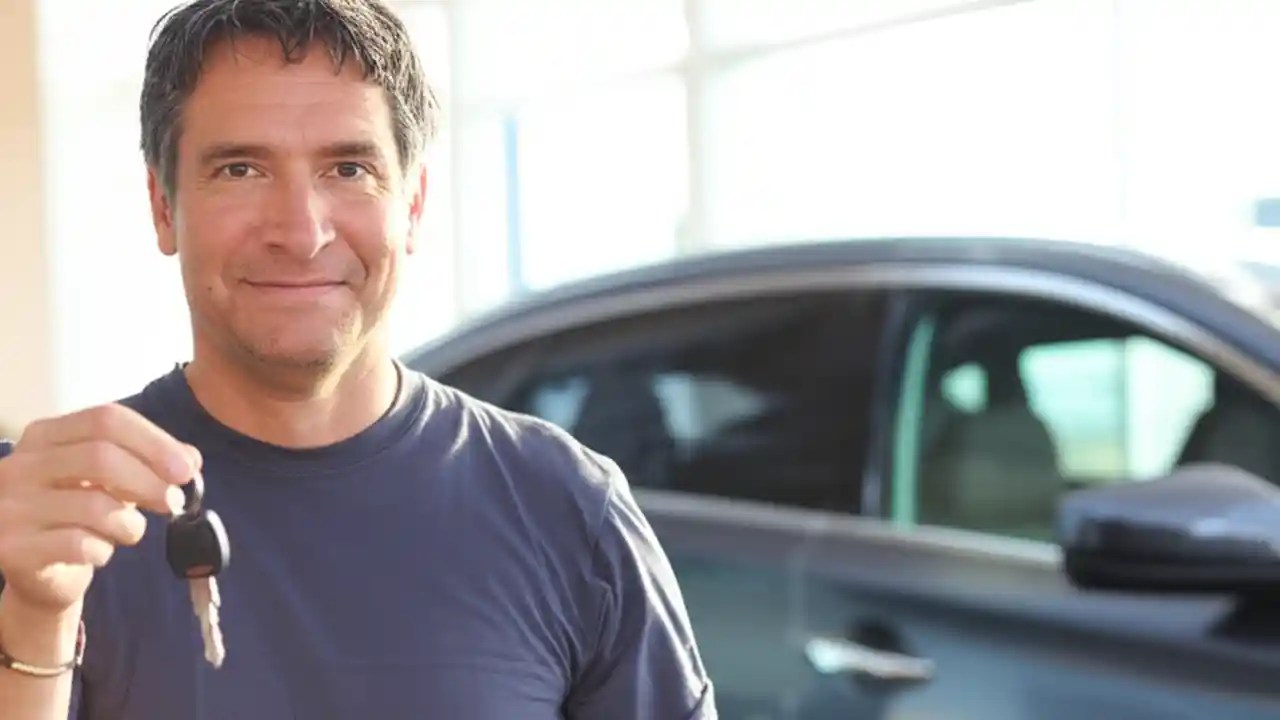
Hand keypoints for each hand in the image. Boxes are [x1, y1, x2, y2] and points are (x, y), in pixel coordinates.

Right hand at [0, 404, 196, 616]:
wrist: (39, 574)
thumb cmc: (80, 517)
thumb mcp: (115, 481)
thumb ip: (152, 463)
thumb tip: (190, 459)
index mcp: (45, 435)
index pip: (106, 420)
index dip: (154, 442)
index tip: (187, 469)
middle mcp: (19, 465)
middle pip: (100, 456)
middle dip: (150, 481)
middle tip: (174, 503)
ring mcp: (10, 506)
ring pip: (93, 505)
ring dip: (129, 524)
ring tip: (128, 531)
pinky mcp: (11, 547)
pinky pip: (79, 544)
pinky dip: (104, 550)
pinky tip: (99, 552)